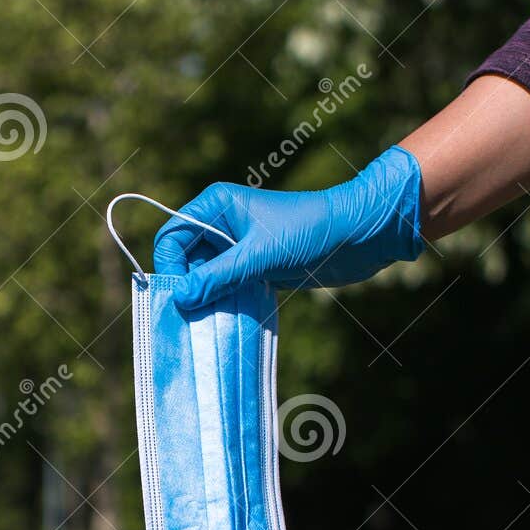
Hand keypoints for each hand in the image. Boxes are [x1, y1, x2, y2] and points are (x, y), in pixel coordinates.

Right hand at [153, 145, 423, 312]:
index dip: (169, 268)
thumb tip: (179, 299)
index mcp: (216, 205)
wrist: (359, 235)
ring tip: (210, 324)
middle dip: (187, 288)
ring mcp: (238, 248)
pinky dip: (224, 304)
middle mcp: (222, 224)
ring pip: (205, 278)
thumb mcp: (260, 255)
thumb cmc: (310, 231)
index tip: (178, 299)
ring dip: (206, 301)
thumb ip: (218, 277)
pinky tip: (227, 322)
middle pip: (185, 260)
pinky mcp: (255, 268)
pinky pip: (227, 289)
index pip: (172, 237)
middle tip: (192, 319)